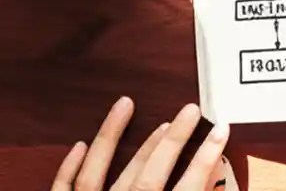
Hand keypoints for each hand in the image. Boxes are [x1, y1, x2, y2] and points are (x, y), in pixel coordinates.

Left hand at [51, 98, 228, 190]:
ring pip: (101, 173)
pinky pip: (64, 189)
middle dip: (172, 140)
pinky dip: (70, 166)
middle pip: (149, 176)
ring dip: (116, 137)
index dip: (205, 159)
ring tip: (130, 104)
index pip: (187, 190)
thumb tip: (218, 187)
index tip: (222, 129)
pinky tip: (80, 143)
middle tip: (190, 108)